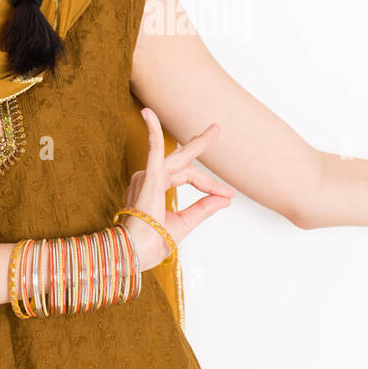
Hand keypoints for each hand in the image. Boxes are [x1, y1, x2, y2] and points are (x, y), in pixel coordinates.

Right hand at [122, 107, 236, 270]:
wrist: (137, 253)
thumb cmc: (153, 242)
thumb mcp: (186, 222)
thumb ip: (204, 208)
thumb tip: (226, 199)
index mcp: (155, 188)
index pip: (187, 177)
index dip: (210, 185)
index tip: (230, 194)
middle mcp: (149, 179)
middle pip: (184, 163)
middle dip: (200, 145)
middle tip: (216, 129)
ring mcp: (148, 176)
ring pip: (180, 158)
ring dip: (198, 143)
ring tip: (214, 130)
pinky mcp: (149, 177)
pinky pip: (153, 149)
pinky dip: (153, 132)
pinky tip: (148, 115)